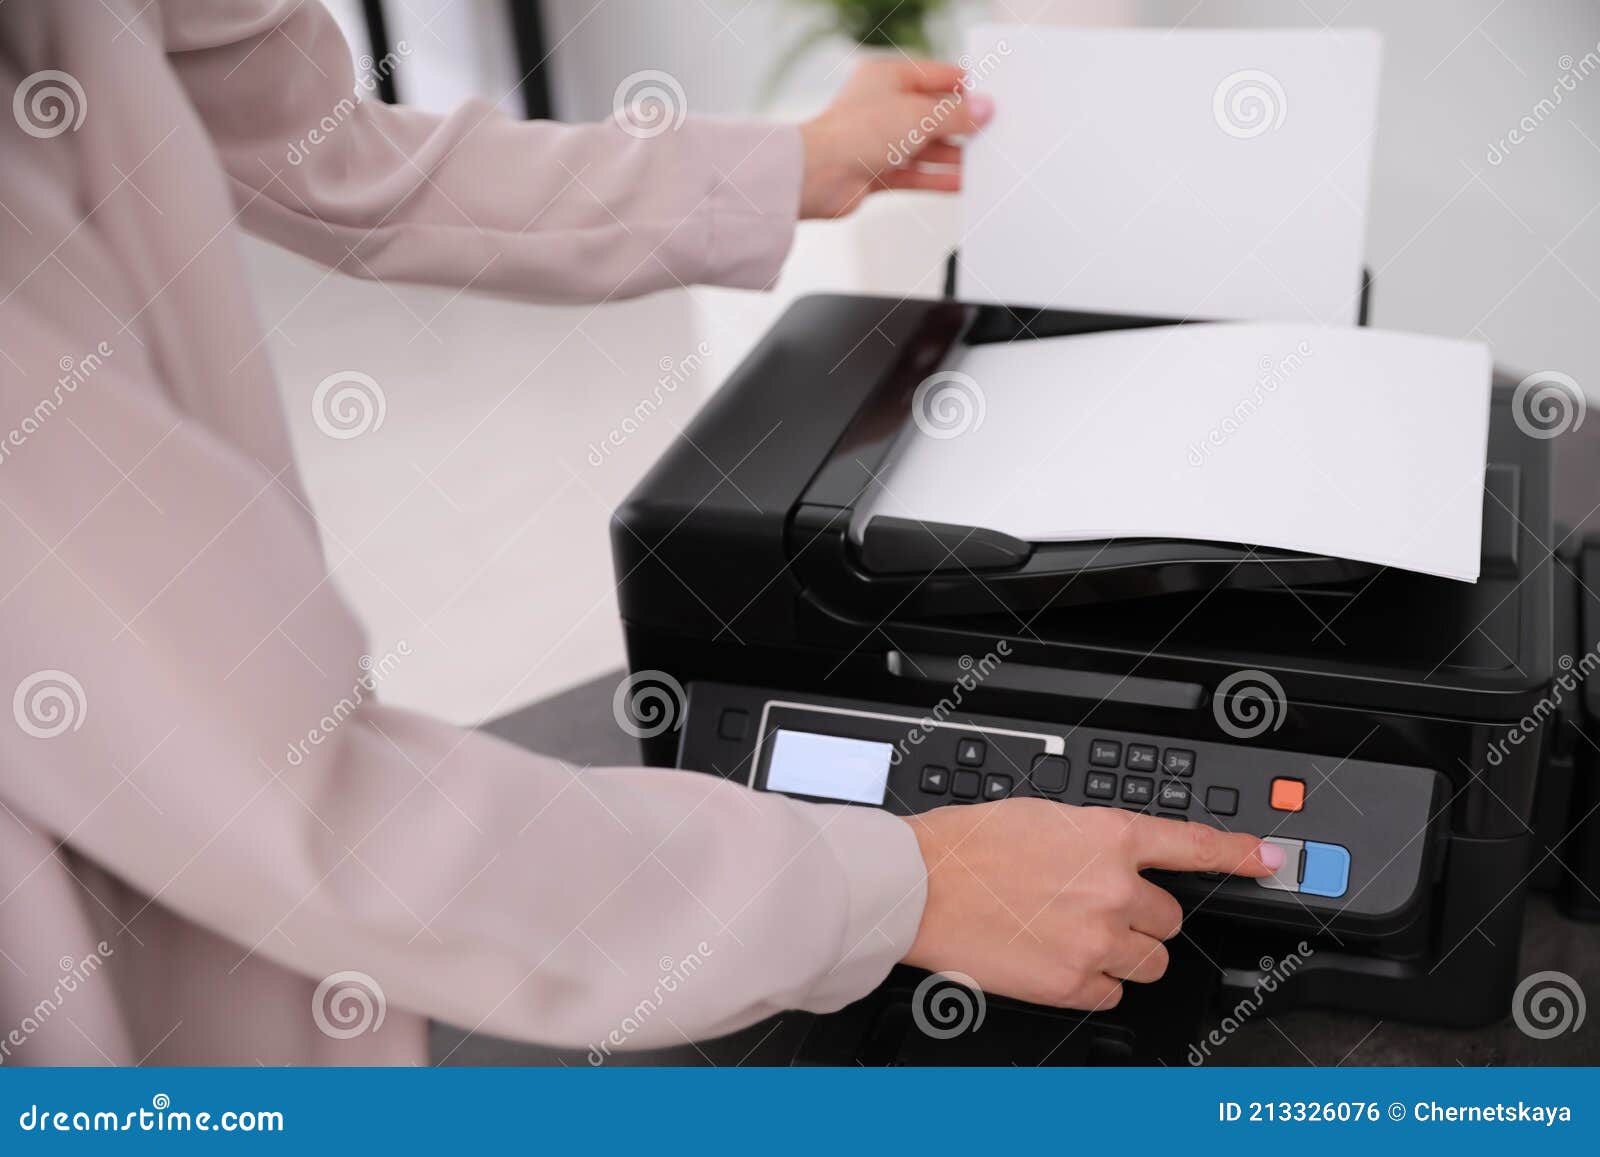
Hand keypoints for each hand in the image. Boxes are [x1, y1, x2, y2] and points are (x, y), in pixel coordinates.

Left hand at [798, 58, 994, 219]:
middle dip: (961, 127)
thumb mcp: (917, 116)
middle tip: (991, 134)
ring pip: (925, 147)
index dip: (965, 89)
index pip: (937, 77)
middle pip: (932, 114)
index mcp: (888, 77)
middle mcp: (883, 106)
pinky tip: (961, 183)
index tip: (990, 100)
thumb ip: (954, 115)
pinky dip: (937, 178)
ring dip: (952, 156)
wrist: (818, 175)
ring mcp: (879, 140)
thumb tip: (982, 109)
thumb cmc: (854, 134)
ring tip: (981, 164)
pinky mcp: (877, 170)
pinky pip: (915, 173)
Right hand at [901, 799, 1280, 1009]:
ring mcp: (1098, 940)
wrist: (921, 887)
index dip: (1240, 854)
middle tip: (1093, 910)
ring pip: (1149, 962)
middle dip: (1139, 918)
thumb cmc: (966, 847)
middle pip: (1168, 919)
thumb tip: (1115, 862)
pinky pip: (1112, 992)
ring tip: (1073, 938)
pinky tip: (1055, 960)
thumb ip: (1093, 840)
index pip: (1194, 846)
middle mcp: (1113, 887)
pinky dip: (1092, 982)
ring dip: (1122, 953)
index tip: (1269, 861)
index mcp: (1108, 835)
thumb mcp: (1042, 817)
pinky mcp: (1075, 983)